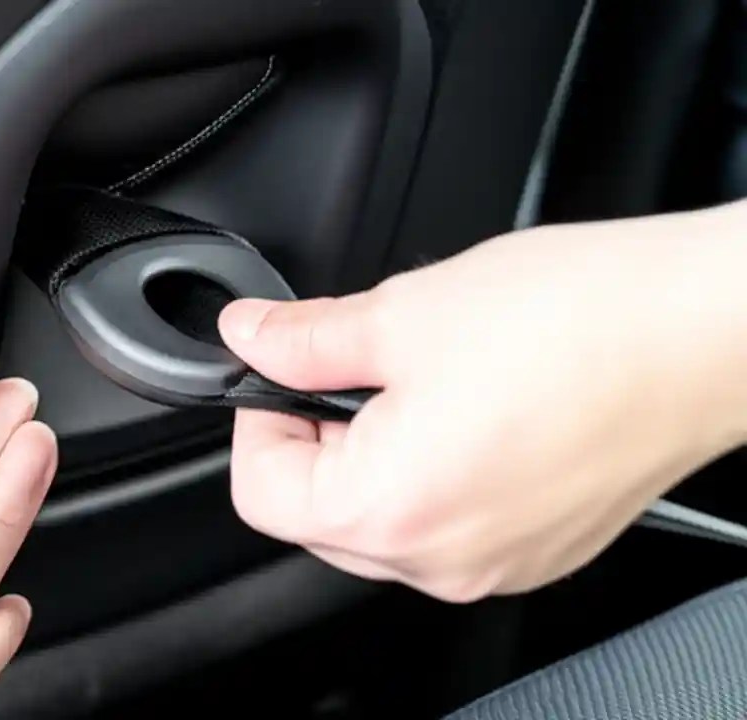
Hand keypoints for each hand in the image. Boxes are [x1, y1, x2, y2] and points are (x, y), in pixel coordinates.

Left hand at [219, 202, 746, 602]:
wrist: (706, 328)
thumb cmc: (583, 321)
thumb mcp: (406, 313)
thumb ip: (304, 339)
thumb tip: (248, 338)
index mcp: (392, 510)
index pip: (259, 494)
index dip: (258, 420)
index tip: (281, 372)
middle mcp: (441, 561)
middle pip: (317, 517)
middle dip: (315, 439)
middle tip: (354, 369)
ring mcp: (495, 564)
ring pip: (382, 525)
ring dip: (373, 458)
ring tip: (423, 384)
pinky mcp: (537, 550)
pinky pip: (446, 528)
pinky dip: (432, 476)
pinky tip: (470, 413)